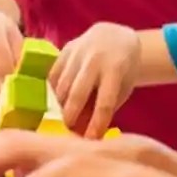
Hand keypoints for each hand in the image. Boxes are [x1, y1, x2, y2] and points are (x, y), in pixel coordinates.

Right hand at [50, 23, 139, 137]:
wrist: (116, 36)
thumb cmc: (123, 68)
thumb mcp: (124, 87)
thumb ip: (107, 106)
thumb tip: (87, 131)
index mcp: (115, 69)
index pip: (104, 102)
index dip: (97, 123)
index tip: (91, 140)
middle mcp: (94, 59)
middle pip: (78, 93)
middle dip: (71, 116)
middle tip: (68, 132)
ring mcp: (78, 52)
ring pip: (62, 85)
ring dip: (60, 105)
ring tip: (61, 119)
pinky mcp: (65, 49)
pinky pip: (53, 74)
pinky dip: (53, 91)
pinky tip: (56, 101)